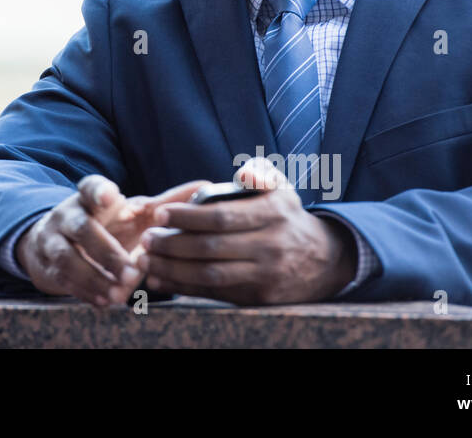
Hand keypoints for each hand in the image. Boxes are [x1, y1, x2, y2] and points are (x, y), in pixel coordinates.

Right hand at [15, 175, 205, 307]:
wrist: (58, 243)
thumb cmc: (107, 225)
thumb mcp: (132, 212)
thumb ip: (165, 204)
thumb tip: (205, 187)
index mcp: (90, 198)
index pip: (90, 186)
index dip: (99, 191)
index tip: (112, 197)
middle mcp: (68, 215)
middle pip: (81, 227)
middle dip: (105, 251)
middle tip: (130, 273)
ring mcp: (53, 240)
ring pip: (67, 257)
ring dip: (93, 277)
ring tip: (117, 294)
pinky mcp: (48, 266)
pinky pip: (62, 279)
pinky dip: (83, 291)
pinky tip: (103, 301)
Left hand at [133, 158, 355, 303]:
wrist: (326, 261)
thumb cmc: (289, 218)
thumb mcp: (283, 189)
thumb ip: (260, 174)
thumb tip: (243, 172)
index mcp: (273, 213)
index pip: (222, 216)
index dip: (188, 217)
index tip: (161, 214)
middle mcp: (271, 246)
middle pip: (211, 248)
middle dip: (173, 244)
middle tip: (146, 239)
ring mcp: (266, 275)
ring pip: (211, 275)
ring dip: (173, 269)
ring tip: (146, 260)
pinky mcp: (259, 298)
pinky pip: (215, 294)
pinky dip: (184, 288)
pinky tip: (161, 281)